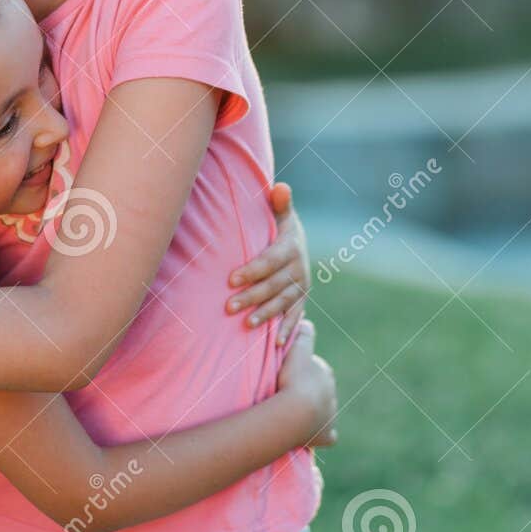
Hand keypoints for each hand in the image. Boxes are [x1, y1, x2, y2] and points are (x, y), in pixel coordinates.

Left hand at [228, 182, 309, 343]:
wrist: (296, 246)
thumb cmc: (279, 228)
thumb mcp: (281, 215)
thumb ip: (279, 204)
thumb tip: (280, 187)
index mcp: (291, 247)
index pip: (270, 260)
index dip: (252, 270)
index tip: (231, 278)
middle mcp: (299, 269)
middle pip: (273, 285)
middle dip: (252, 296)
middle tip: (229, 306)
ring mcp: (301, 287)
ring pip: (282, 303)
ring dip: (265, 314)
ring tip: (247, 324)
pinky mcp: (301, 301)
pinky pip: (295, 317)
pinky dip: (287, 330)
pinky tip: (277, 344)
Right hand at [276, 320, 336, 447]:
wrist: (295, 410)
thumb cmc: (293, 378)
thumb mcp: (296, 350)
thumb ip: (302, 334)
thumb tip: (305, 319)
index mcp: (325, 374)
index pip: (314, 371)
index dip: (299, 374)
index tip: (286, 379)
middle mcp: (332, 394)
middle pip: (319, 393)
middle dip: (308, 395)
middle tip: (286, 398)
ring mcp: (331, 416)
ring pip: (323, 413)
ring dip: (312, 415)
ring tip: (293, 417)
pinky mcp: (327, 435)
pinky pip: (327, 436)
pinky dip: (320, 436)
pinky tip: (310, 437)